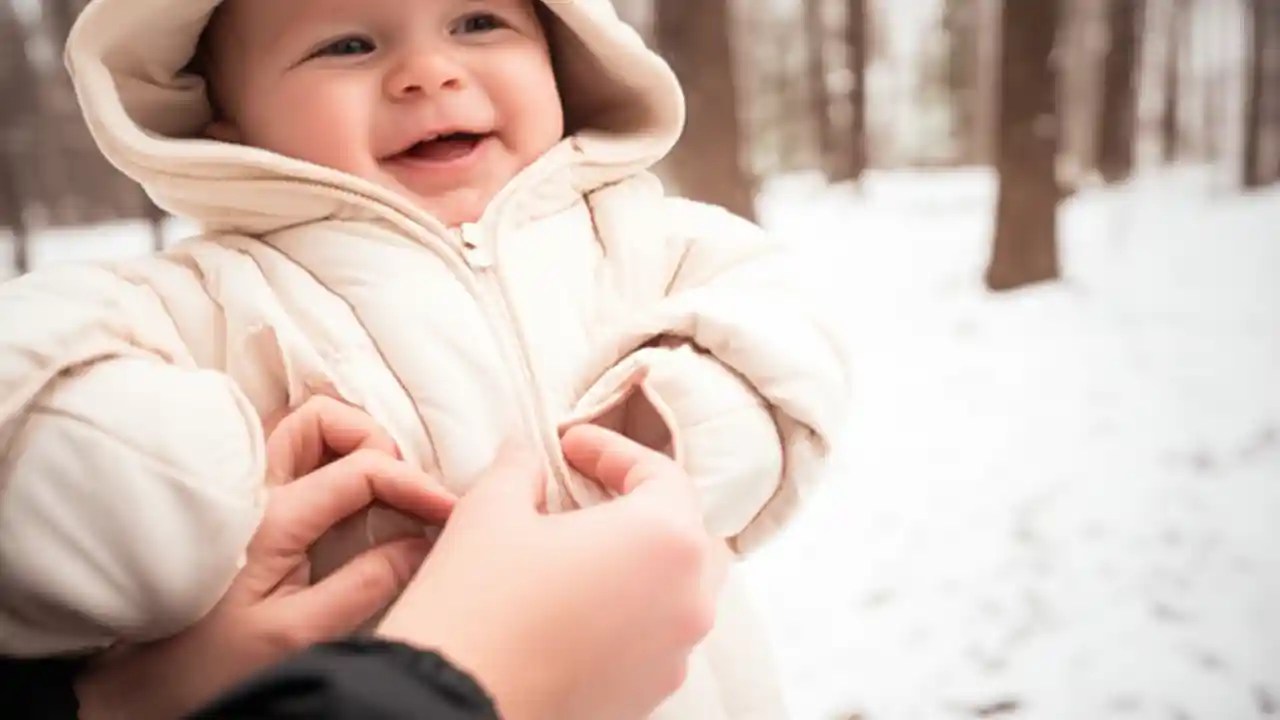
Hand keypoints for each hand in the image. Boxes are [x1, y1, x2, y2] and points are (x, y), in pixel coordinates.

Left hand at [75, 398, 455, 719]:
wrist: (139, 685)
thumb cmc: (208, 665)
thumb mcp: (297, 637)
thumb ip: (364, 585)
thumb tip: (422, 542)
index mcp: (269, 517)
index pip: (361, 468)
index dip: (416, 484)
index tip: (451, 512)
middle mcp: (251, 487)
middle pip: (322, 418)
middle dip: (376, 440)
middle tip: (404, 492)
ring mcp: (243, 490)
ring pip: (302, 429)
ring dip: (350, 444)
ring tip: (383, 489)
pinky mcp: (241, 503)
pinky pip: (289, 455)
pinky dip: (329, 458)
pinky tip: (351, 494)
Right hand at [377, 424, 726, 719]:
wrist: (453, 708)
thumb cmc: (480, 604)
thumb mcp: (490, 511)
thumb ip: (519, 470)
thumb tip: (525, 456)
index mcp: (666, 540)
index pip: (660, 474)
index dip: (611, 450)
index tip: (567, 445)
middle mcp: (689, 600)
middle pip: (686, 533)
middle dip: (642, 506)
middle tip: (589, 490)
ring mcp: (675, 656)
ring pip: (678, 590)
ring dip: (640, 562)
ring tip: (584, 549)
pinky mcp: (650, 697)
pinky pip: (657, 639)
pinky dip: (630, 613)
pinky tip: (578, 605)